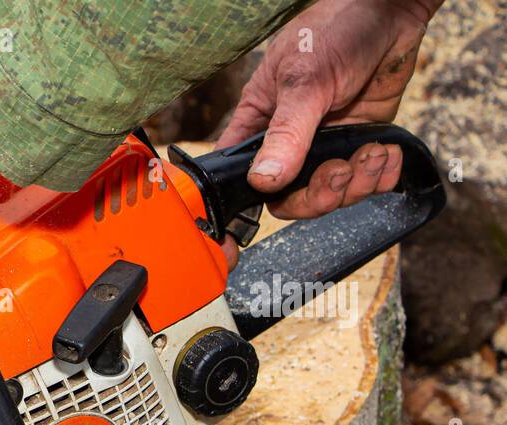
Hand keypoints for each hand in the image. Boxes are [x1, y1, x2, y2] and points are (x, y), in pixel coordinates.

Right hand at [218, 0, 439, 227]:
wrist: (390, 10)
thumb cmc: (336, 31)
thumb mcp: (305, 81)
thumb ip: (287, 132)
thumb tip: (264, 180)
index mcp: (261, 123)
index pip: (243, 175)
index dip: (254, 196)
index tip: (280, 195)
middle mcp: (290, 140)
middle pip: (290, 197)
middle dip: (319, 195)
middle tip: (340, 172)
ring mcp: (327, 143)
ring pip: (331, 194)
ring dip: (356, 184)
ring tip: (373, 153)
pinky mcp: (361, 141)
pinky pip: (367, 180)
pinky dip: (381, 176)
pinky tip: (386, 153)